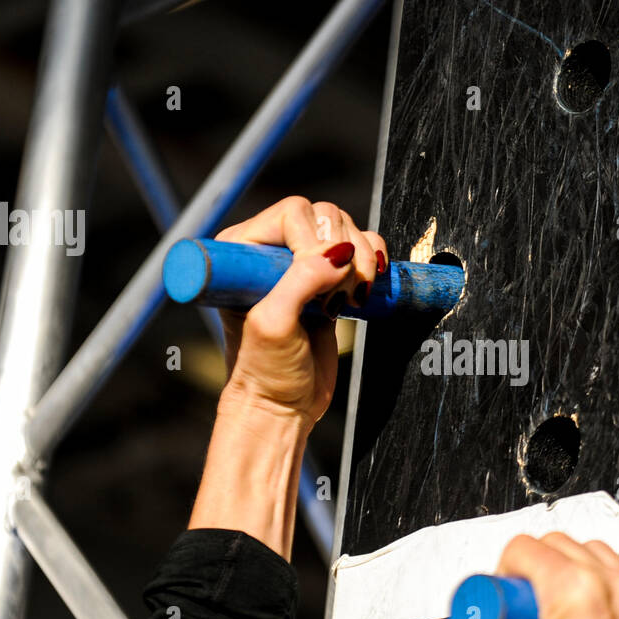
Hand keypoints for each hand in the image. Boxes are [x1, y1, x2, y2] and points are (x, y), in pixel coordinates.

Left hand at [213, 196, 385, 428]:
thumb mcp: (274, 324)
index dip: (313, 241)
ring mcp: (304, 263)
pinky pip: (364, 248)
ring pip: (348, 231)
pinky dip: (374, 262)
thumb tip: (341, 254)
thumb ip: (302, 281)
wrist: (283, 405)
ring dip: (361, 262)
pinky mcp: (331, 280)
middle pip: (325, 217)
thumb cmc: (264, 369)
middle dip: (344, 254)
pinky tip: (365, 293)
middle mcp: (273, 250)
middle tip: (336, 299)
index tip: (317, 284)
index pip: (292, 214)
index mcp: (244, 250)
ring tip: (348, 301)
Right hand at [445, 534, 618, 618]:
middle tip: (528, 613)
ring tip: (562, 613)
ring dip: (577, 573)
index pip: (525, 547)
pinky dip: (617, 588)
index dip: (504, 572)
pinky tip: (601, 614)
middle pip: (563, 545)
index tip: (507, 601)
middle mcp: (618, 590)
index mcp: (576, 593)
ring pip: (603, 556)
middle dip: (537, 571)